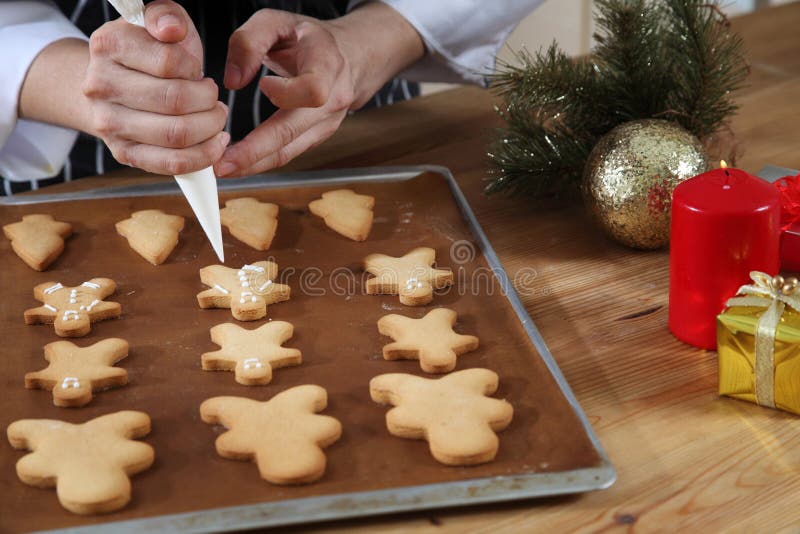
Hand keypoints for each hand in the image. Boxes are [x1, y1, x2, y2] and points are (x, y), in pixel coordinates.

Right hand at [82, 0, 227, 174]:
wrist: (113, 83)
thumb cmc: (147, 53)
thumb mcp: (158, 23)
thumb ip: (166, 15)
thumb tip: (171, 29)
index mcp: (108, 45)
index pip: (169, 62)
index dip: (195, 68)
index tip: (198, 72)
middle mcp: (101, 85)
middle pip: (175, 101)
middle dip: (208, 101)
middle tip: (214, 99)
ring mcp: (109, 123)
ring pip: (176, 135)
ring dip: (210, 128)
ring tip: (216, 118)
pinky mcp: (125, 153)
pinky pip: (172, 163)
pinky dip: (203, 156)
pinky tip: (216, 143)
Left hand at [214, 4, 423, 177]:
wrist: (348, 57)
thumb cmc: (308, 38)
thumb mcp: (277, 22)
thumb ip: (249, 41)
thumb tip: (232, 81)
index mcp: (327, 64)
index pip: (314, 89)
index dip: (286, 93)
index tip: (263, 84)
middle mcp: (332, 99)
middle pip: (293, 132)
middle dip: (255, 151)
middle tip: (222, 163)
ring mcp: (327, 123)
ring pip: (289, 150)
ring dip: (254, 163)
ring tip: (223, 168)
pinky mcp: (317, 137)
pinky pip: (288, 153)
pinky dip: (261, 161)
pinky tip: (238, 163)